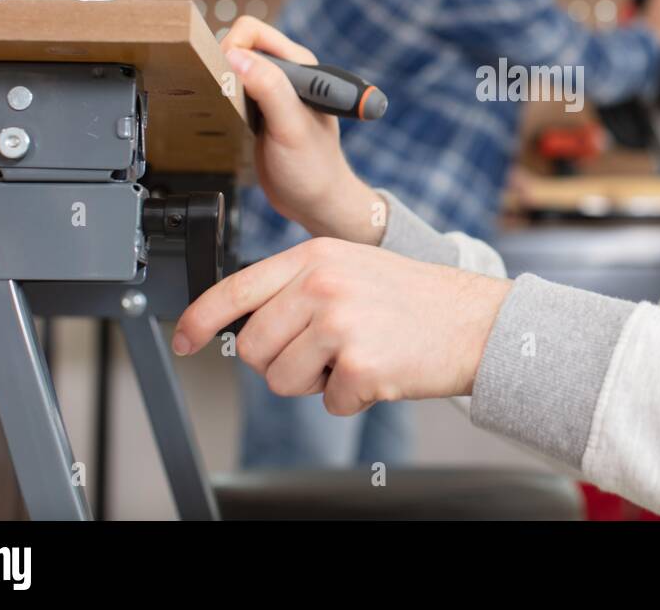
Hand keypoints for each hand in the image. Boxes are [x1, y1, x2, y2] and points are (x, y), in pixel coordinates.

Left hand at [171, 237, 514, 411]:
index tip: (184, 340)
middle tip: (324, 352)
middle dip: (281, 362)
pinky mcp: (360, 365)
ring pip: (283, 380)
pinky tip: (381, 372)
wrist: (476, 321)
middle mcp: (321, 285)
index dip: (201, 319)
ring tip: (356, 356)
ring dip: (316, 383)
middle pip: (255, 347)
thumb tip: (246, 326)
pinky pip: (328, 402)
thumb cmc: (414, 298)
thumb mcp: (351, 267)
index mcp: (315, 257)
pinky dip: (352, 399)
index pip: (237, 289)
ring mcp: (339, 324)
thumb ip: (299, 286)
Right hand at [220, 16, 381, 242]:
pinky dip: (222, 96)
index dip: (233, 46)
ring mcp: (272, 92)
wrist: (316, 203)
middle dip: (224, 62)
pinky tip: (224, 115)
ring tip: (222, 104)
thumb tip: (237, 57)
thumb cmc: (314, 169)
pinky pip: (233, 90)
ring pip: (234, 67)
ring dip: (221, 79)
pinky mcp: (260, 111)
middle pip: (240, 45)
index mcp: (300, 66)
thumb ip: (269, 88)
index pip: (254, 31)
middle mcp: (287, 73)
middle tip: (221, 93)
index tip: (224, 73)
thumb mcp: (291, 127)